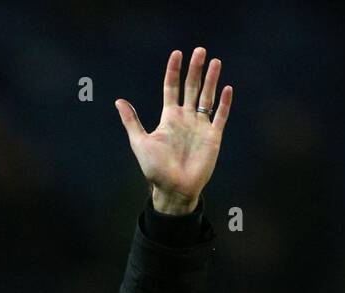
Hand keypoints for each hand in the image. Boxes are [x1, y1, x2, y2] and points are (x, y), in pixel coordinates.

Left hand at [115, 46, 232, 214]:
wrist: (173, 189)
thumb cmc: (155, 169)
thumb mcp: (140, 143)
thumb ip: (131, 121)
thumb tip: (118, 101)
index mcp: (169, 118)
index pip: (172, 88)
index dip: (174, 71)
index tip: (177, 54)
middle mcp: (186, 118)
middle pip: (192, 87)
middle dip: (196, 69)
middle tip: (200, 50)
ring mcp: (200, 126)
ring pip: (207, 97)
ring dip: (211, 80)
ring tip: (215, 61)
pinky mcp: (213, 137)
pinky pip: (220, 116)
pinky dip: (224, 103)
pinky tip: (226, 88)